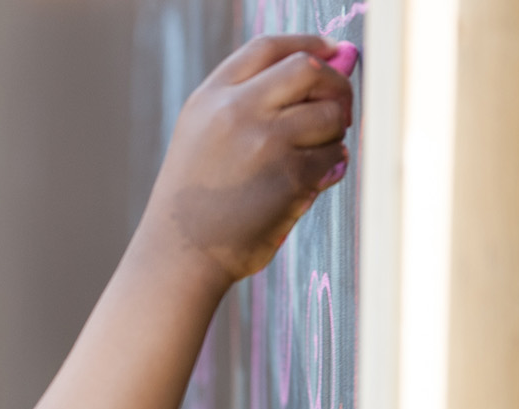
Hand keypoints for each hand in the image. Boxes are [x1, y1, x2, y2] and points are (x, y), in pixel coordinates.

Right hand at [143, 34, 355, 283]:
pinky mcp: (289, 175)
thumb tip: (339, 61)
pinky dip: (331, 165)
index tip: (331, 53)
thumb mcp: (206, 135)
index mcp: (210, 98)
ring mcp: (264, 141)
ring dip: (334, 132)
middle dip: (335, 84)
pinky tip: (310, 180)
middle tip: (339, 106)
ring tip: (315, 153)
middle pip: (308, 70)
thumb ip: (259, 100)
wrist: (179, 253)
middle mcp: (236, 110)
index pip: (268, 49)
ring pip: (330, 114)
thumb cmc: (198, 196)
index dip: (308, 45)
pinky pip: (333, 156)